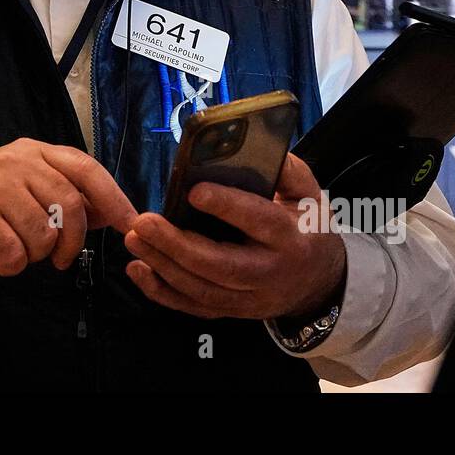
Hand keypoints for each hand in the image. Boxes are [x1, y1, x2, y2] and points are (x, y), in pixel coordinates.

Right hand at [0, 138, 137, 276]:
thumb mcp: (24, 188)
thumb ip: (62, 195)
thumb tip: (107, 213)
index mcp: (33, 152)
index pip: (85, 168)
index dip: (113, 197)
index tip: (130, 223)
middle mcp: (16, 162)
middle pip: (70, 206)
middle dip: (71, 241)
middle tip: (59, 258)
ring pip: (43, 234)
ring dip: (34, 255)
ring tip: (14, 248)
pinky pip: (14, 253)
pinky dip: (10, 265)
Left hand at [124, 152, 345, 319]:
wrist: (320, 282)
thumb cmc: (307, 228)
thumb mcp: (309, 194)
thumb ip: (286, 170)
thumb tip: (253, 143)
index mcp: (290, 235)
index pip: (258, 219)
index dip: (226, 206)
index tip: (193, 191)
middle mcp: (269, 271)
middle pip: (220, 264)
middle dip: (177, 244)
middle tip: (144, 222)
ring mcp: (250, 298)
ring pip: (201, 289)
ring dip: (162, 265)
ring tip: (134, 239)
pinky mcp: (232, 311)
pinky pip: (193, 307)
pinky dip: (162, 292)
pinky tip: (138, 269)